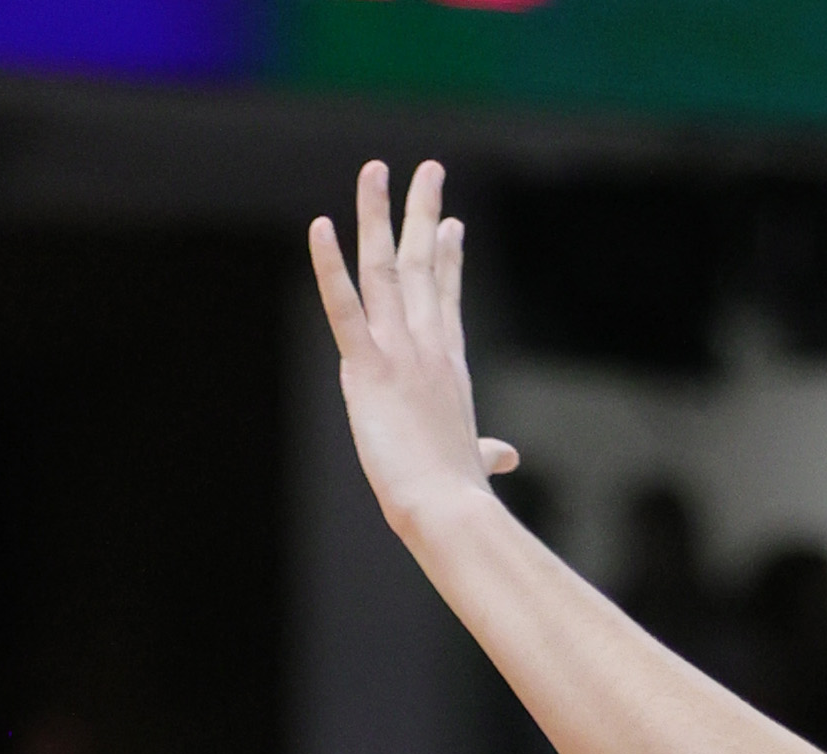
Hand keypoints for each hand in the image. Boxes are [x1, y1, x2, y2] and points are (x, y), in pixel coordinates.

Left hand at [309, 160, 522, 546]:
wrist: (451, 512)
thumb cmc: (462, 496)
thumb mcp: (475, 462)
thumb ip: (487, 451)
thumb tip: (506, 456)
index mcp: (449, 367)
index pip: (448, 299)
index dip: (450, 257)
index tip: (450, 222)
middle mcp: (427, 348)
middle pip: (424, 265)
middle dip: (425, 213)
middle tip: (427, 169)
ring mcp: (399, 354)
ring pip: (386, 269)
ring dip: (378, 214)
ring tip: (376, 170)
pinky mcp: (368, 370)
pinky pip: (344, 308)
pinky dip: (329, 267)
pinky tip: (320, 227)